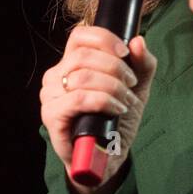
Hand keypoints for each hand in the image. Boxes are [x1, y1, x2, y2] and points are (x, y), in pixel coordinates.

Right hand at [40, 27, 158, 193]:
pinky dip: (104, 101)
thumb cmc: (116, 119)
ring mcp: (51, 97)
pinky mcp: (53, 116)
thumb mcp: (136, 88)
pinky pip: (79, 98)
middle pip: (83, 56)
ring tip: (126, 100)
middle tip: (131, 84)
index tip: (125, 53)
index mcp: (70, 64)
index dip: (104, 39)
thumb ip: (142, 64)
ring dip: (113, 87)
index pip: (79, 36)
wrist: (107, 157)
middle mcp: (55, 77)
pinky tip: (117, 109)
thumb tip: (139, 41)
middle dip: (115, 68)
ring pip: (83, 77)